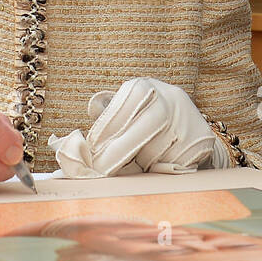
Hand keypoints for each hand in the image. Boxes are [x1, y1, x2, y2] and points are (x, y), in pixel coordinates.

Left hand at [49, 77, 228, 177]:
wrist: (190, 122)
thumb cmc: (144, 119)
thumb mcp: (124, 110)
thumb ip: (100, 122)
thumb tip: (61, 144)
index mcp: (143, 87)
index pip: (117, 112)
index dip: (101, 136)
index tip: (89, 154)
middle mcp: (167, 99)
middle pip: (137, 133)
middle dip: (115, 156)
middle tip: (99, 173)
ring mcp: (186, 121)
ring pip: (154, 153)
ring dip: (139, 166)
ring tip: (135, 166)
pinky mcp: (200, 142)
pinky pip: (174, 165)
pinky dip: (160, 172)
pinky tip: (155, 168)